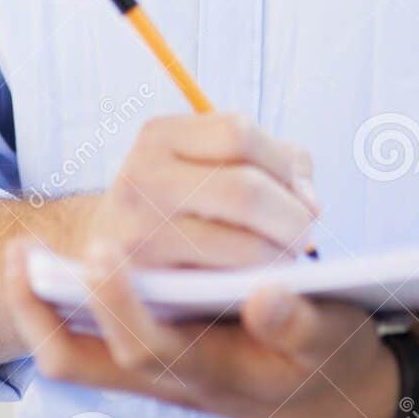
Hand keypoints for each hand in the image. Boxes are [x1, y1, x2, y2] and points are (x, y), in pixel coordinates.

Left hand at [3, 233, 401, 417]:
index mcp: (214, 373)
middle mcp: (172, 372)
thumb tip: (266, 294)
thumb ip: (301, 322)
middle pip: (92, 362)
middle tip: (30, 252)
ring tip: (26, 252)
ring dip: (45, 307)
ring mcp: (154, 358)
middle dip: (54, 310)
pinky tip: (44, 259)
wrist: (325, 383)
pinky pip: (81, 339)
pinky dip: (55, 304)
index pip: (149, 350)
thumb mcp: (332, 341)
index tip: (101, 253)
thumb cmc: (327, 355)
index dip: (119, 306)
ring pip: (76, 354)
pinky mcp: (151, 335)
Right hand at [78, 111, 320, 268]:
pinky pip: (227, 285)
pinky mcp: (147, 285)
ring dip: (280, 255)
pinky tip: (260, 278)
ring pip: (243, 244)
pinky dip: (257, 282)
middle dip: (293, 216)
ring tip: (285, 256)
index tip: (301, 193)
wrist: (109, 259)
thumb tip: (309, 202)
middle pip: (246, 189)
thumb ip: (276, 165)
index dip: (284, 164)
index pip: (240, 132)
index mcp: (159, 135)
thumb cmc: (184, 206)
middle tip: (304, 234)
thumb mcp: (213, 166)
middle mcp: (140, 176)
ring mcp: (138, 232)